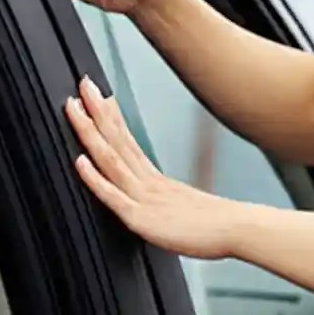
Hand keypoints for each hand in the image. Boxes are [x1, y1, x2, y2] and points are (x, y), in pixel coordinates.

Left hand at [65, 76, 250, 259]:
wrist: (239, 230)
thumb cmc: (217, 226)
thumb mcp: (186, 207)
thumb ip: (169, 201)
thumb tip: (167, 197)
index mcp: (157, 180)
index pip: (128, 142)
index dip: (111, 118)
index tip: (98, 96)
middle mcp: (148, 182)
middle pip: (116, 141)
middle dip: (96, 112)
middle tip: (83, 84)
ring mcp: (144, 198)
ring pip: (110, 159)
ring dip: (90, 132)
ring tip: (74, 107)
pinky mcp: (142, 218)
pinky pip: (113, 195)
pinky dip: (95, 178)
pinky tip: (80, 161)